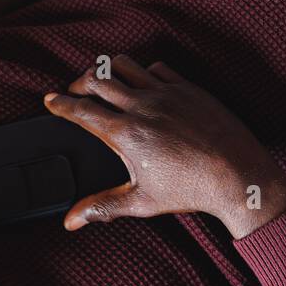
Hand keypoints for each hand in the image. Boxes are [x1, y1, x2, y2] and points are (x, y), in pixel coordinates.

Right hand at [44, 55, 285, 239]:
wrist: (236, 175)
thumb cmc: (191, 189)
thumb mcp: (140, 201)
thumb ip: (101, 207)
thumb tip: (72, 221)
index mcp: (127, 134)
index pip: (82, 110)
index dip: (60, 104)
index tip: (49, 101)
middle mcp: (143, 106)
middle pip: (97, 77)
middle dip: (79, 82)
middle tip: (75, 93)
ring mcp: (166, 92)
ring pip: (124, 64)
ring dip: (108, 71)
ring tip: (104, 84)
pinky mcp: (186, 87)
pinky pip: (155, 68)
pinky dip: (141, 73)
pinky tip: (142, 86)